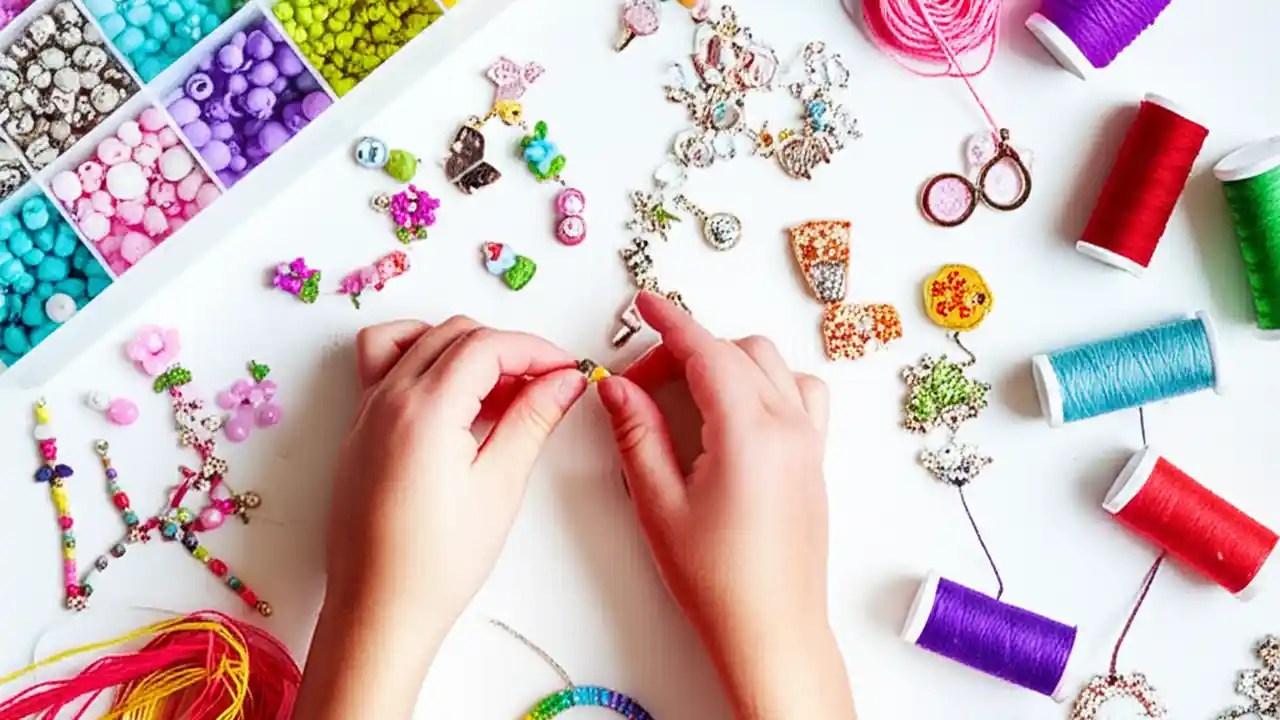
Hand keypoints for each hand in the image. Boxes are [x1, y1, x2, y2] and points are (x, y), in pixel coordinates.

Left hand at [296, 318, 585, 719]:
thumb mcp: (499, 486)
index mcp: (424, 409)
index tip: (567, 370)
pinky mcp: (359, 431)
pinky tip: (451, 397)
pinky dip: (421, 360)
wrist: (378, 611)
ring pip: (417, 341)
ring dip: (463, 348)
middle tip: (546, 384)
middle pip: (454, 334)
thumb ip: (532, 420)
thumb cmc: (436, 563)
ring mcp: (366, 413)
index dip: (535, 350)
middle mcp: (387, 399)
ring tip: (498, 389)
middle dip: (506, 348)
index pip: (487, 345)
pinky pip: (385, 365)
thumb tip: (564, 381)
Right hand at [598, 293, 854, 719]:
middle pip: (737, 352)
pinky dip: (767, 381)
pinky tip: (737, 410)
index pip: (707, 351)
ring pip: (773, 365)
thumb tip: (616, 387)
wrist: (772, 630)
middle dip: (688, 349)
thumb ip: (637, 434)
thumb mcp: (659, 504)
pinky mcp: (815, 460)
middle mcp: (788, 427)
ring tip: (690, 390)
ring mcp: (809, 442)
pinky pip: (800, 393)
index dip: (671, 321)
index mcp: (749, 433)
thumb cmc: (717, 581)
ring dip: (730, 360)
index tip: (645, 304)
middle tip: (642, 381)